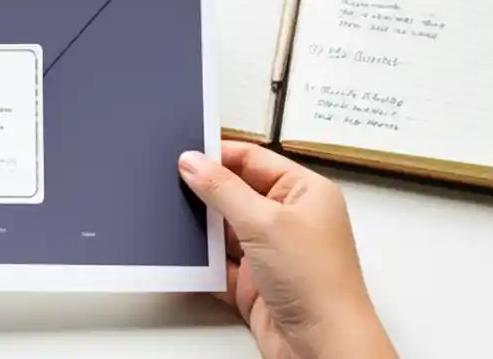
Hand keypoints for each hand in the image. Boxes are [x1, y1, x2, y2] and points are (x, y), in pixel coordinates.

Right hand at [179, 142, 395, 358]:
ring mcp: (271, 252)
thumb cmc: (318, 284)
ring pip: (224, 229)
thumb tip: (192, 161)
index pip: (254, 159)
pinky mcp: (255, 283)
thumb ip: (222, 189)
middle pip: (236, 193)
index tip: (183, 153)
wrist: (323, 347)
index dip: (219, 154)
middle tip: (169, 183)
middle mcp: (289, 219)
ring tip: (170, 217)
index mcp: (304, 192)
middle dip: (205, 191)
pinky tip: (183, 256)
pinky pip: (220, 264)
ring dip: (201, 228)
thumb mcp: (263, 222)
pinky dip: (202, 262)